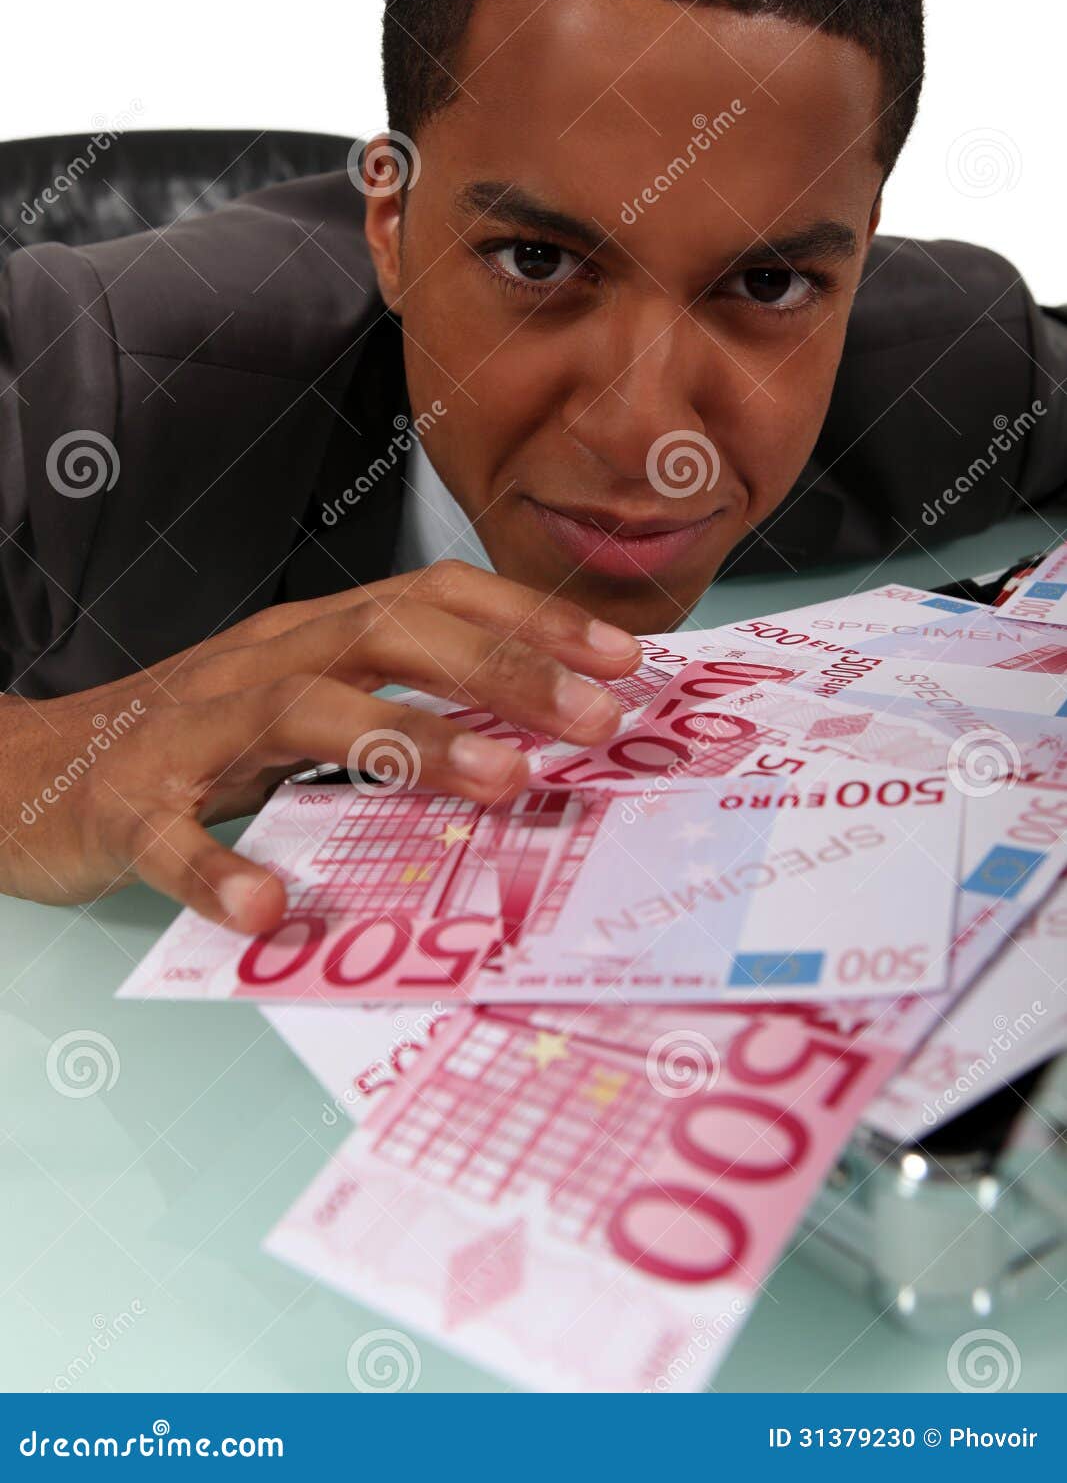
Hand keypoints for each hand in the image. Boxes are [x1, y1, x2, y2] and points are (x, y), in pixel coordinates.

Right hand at [0, 562, 641, 930]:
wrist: (25, 767)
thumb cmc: (191, 742)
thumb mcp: (302, 704)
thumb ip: (395, 711)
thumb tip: (530, 741)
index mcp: (309, 636)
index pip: (431, 598)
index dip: (529, 619)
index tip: (624, 659)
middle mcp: (261, 664)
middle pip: (386, 636)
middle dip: (502, 672)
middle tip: (598, 722)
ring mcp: (191, 731)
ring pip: (303, 711)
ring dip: (407, 742)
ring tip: (500, 787)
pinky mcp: (126, 805)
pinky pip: (172, 837)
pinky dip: (220, 869)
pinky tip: (274, 907)